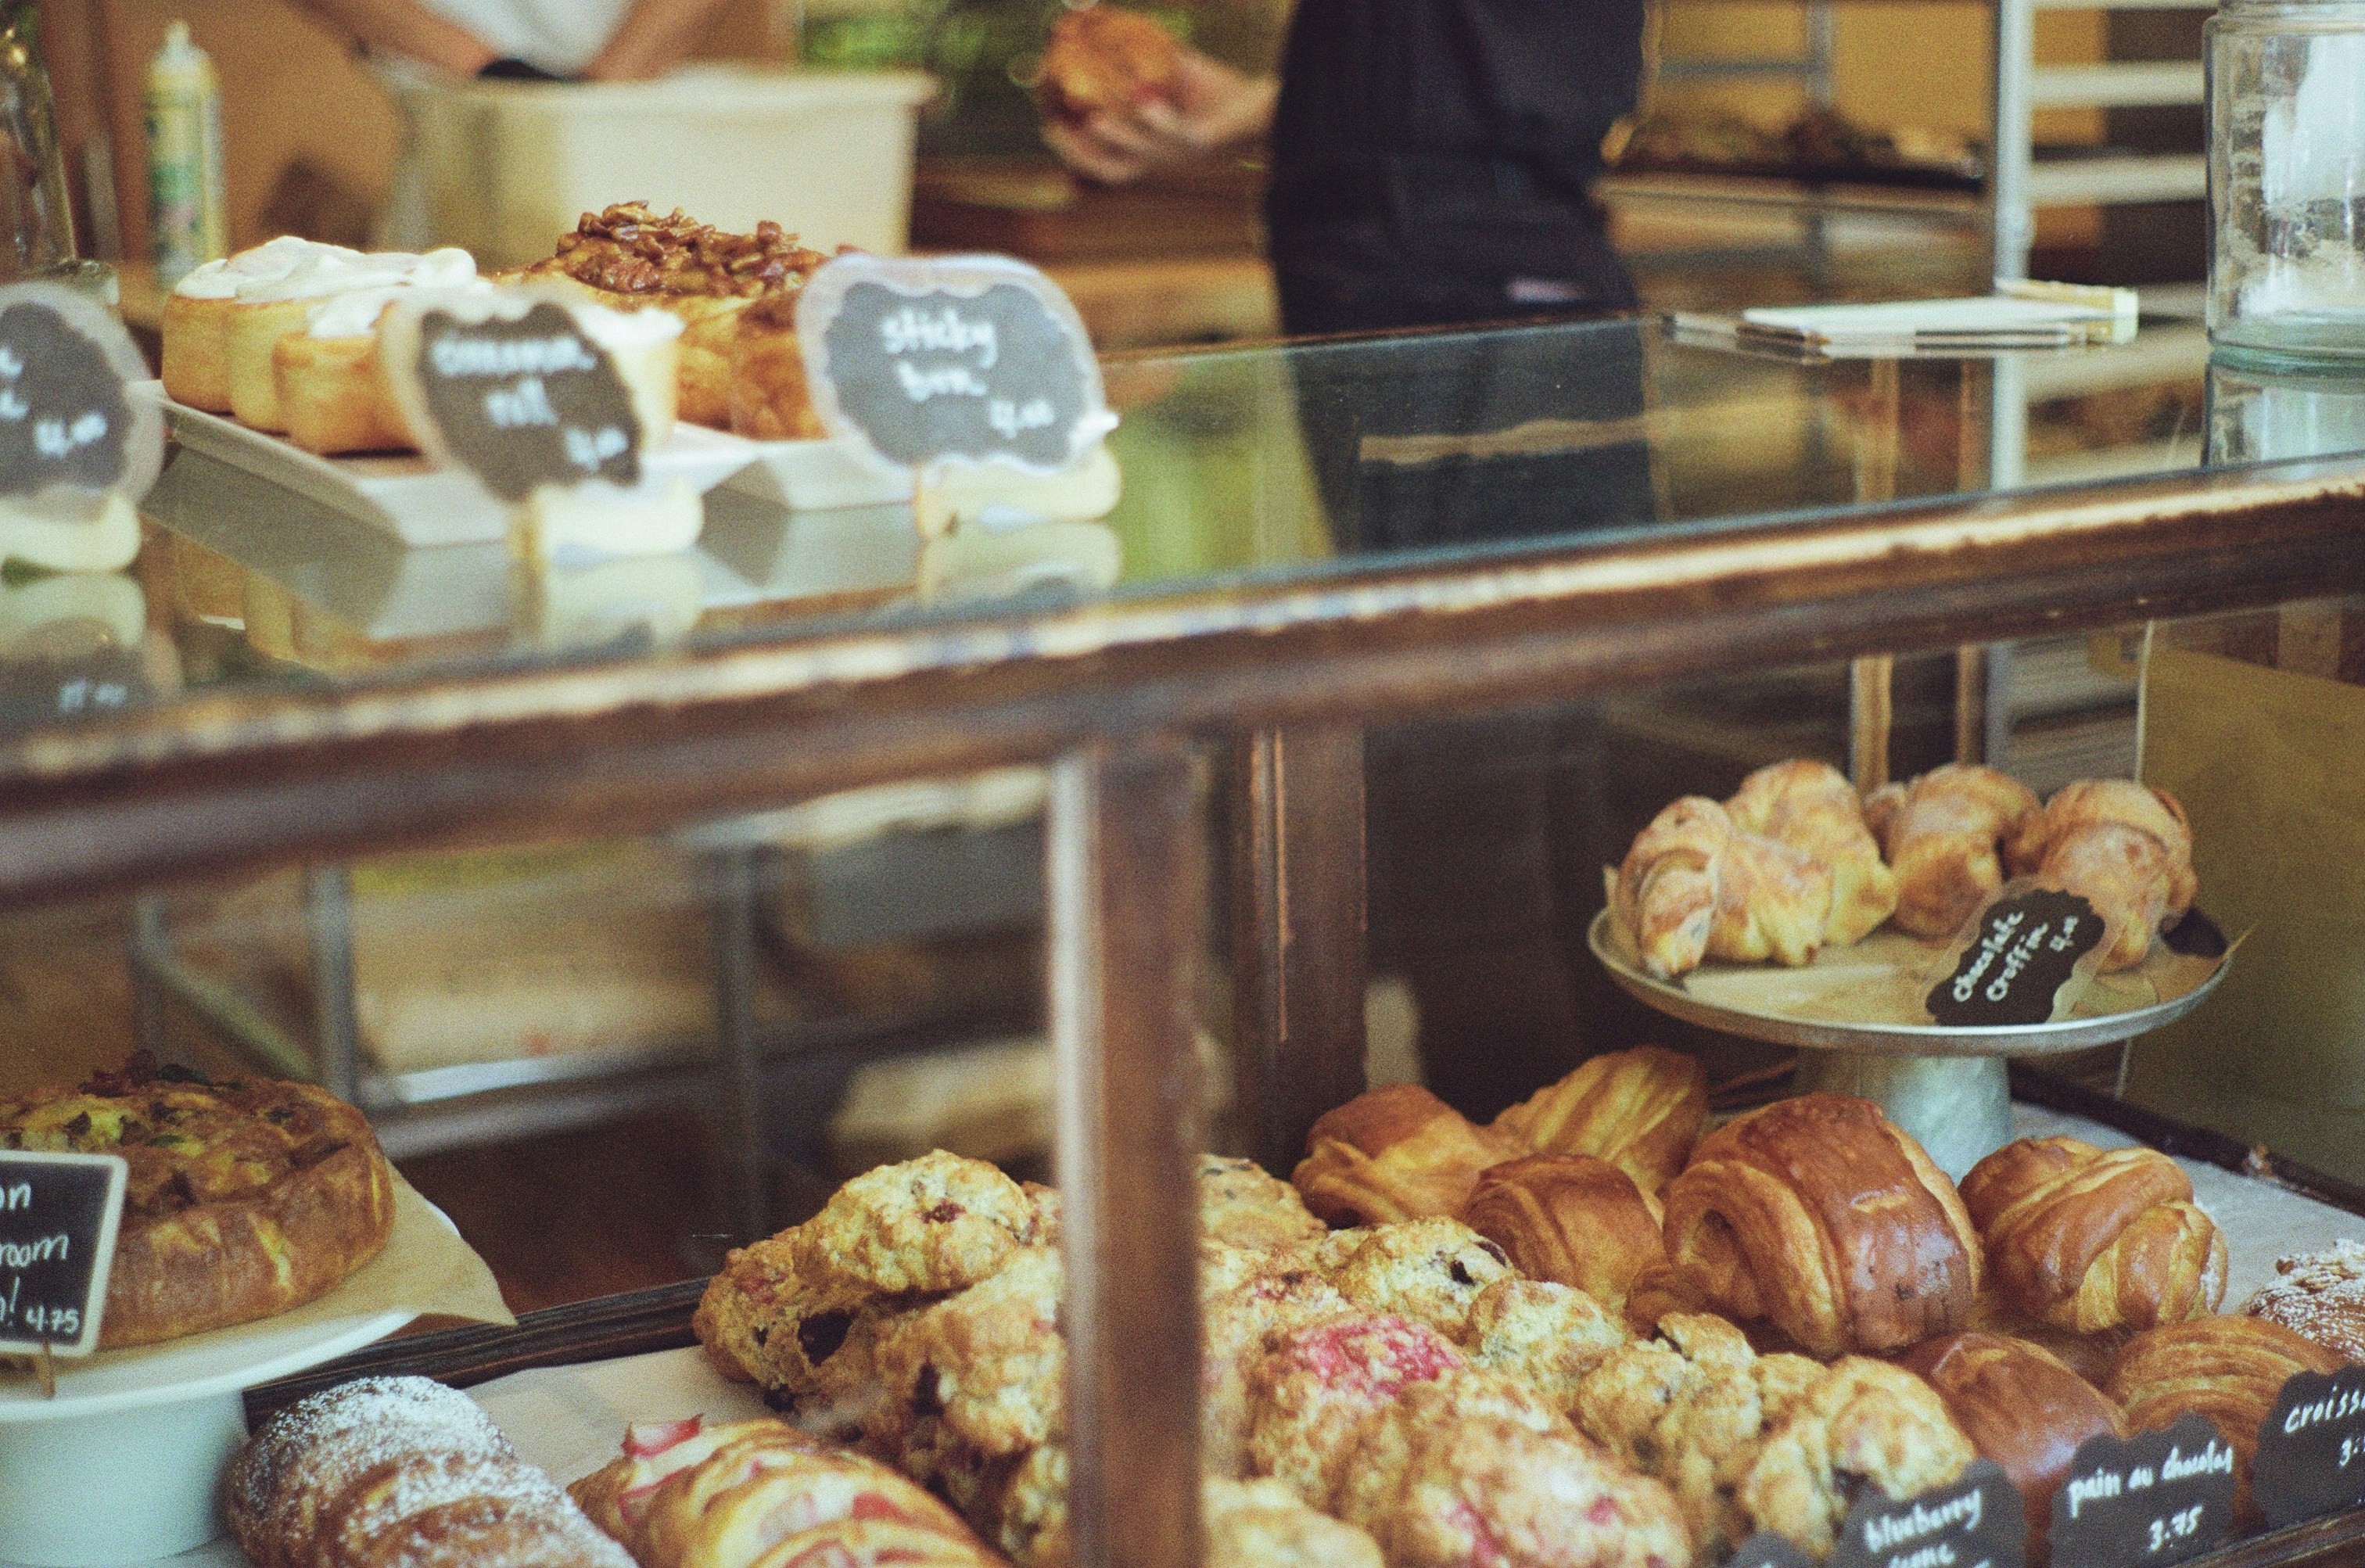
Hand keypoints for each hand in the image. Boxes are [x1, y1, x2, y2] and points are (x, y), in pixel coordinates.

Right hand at [1043, 49, 1276, 184]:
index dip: (1073, 148)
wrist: (1268, 108)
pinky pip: (1179, 138)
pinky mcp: (1207, 147)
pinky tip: (1147, 102)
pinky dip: (1161, 122)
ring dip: (1119, 141)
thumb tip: (1115, 25)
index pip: (1102, 161)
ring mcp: (1185, 159)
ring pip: (1142, 159)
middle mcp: (1165, 164)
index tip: (1048, 124)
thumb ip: (1148, 63)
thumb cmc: (1222, 96)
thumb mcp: (1178, 79)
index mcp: (1153, 154)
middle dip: (1081, 155)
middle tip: (1057, 129)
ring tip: (1096, 120)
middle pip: (1111, 172)